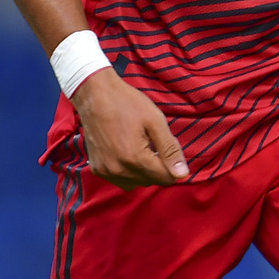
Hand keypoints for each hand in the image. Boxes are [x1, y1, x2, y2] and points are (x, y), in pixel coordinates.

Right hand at [71, 68, 189, 189]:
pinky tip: (128, 153)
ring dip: (144, 172)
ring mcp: (105, 171)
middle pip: (151, 181)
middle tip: (154, 143)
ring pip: (136, 183)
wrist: (95, 95)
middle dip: (159, 167)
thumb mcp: (155, 121)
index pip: (165, 178)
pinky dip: (128, 172)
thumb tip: (183, 175)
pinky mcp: (96, 169)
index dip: (174, 165)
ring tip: (142, 149)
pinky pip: (120, 180)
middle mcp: (118, 171)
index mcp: (135, 159)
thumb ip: (170, 150)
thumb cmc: (128, 104)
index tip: (168, 148)